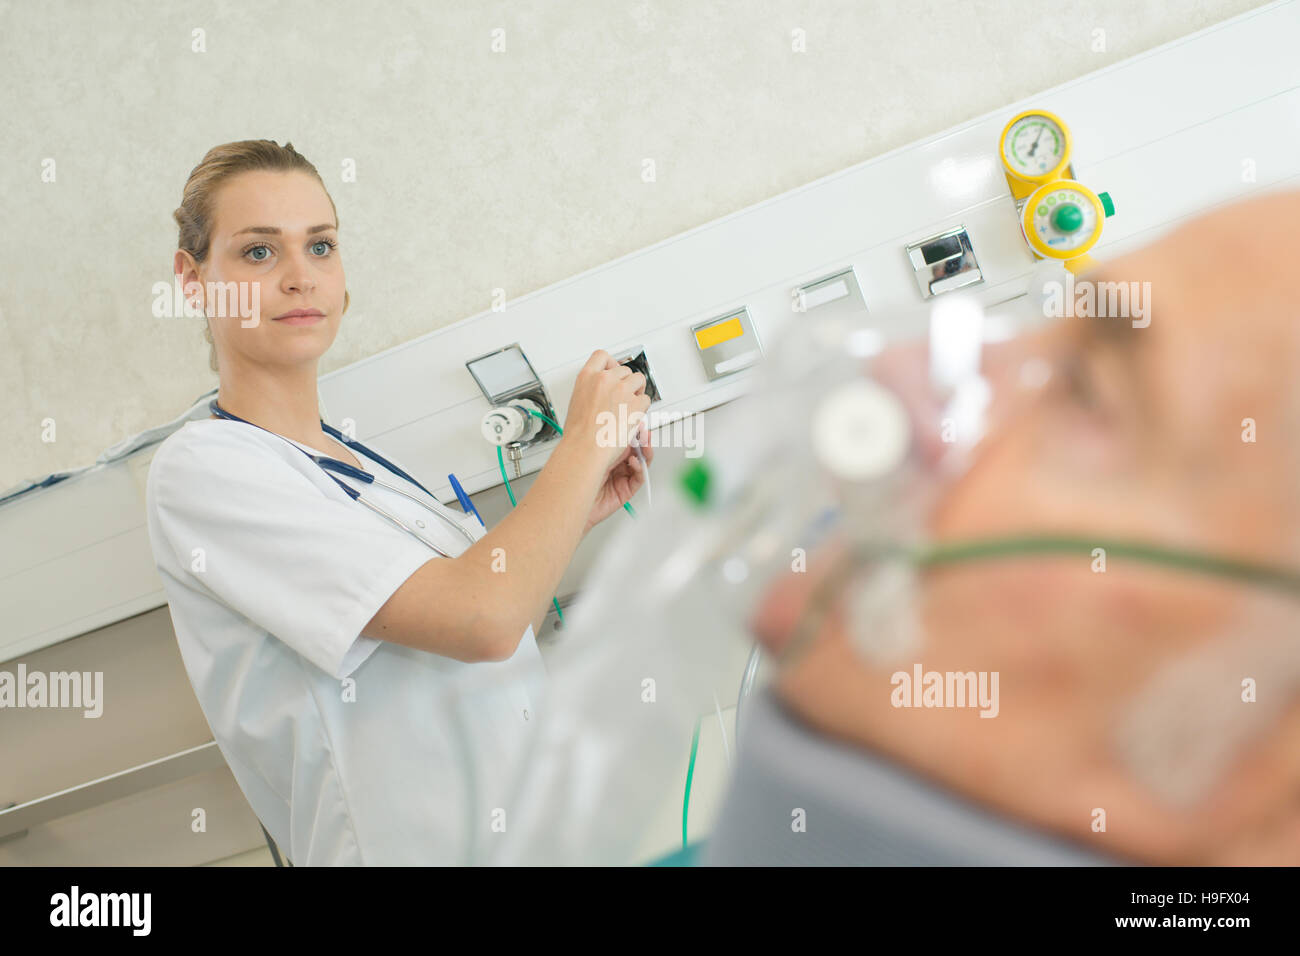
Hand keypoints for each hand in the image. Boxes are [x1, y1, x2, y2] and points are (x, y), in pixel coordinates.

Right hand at [563, 350, 651, 472]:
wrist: (585, 449)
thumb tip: (600, 392)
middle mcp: (605, 379)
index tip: (614, 370)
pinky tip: (632, 416)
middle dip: (626, 383)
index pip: (602, 356)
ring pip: (638, 380)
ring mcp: (621, 389)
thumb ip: (590, 390)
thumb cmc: (578, 435)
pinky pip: (646, 399)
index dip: (611, 363)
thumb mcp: (576, 402)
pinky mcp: (635, 403)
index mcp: (587, 377)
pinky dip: (642, 408)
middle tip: (624, 397)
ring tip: (630, 406)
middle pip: (625, 370)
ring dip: (636, 392)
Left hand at [582, 420, 652, 533]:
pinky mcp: (625, 490)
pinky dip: (639, 469)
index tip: (638, 423)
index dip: (634, 432)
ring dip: (645, 453)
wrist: (572, 496)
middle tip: (644, 432)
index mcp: (606, 452)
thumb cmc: (578, 473)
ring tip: (644, 445)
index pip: (625, 440)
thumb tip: (622, 424)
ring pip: (640, 463)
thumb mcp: (597, 448)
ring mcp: (620, 476)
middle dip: (642, 441)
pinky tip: (634, 462)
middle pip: (635, 450)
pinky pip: (638, 478)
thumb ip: (611, 437)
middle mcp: (614, 463)